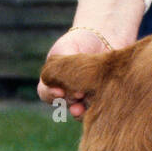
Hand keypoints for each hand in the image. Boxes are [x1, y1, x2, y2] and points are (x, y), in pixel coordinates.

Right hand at [37, 0, 146, 119]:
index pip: (45, 93)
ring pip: (80, 111)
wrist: (106, 38)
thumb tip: (65, 88)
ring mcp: (85, 98)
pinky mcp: (101, 99)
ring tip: (86, 103)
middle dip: (70, 100)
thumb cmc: (81, 42)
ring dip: (82, 110)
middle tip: (78, 93)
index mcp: (54, 80)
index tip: (59, 91)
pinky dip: (97, 108)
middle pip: (64, 105)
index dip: (50, 95)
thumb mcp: (66, 49)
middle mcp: (68, 93)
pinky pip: (97, 110)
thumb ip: (60, 67)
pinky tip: (100, 102)